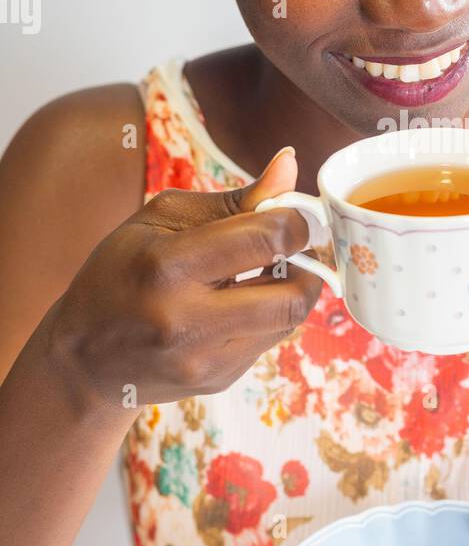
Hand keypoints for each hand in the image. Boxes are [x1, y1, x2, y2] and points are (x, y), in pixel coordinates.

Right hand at [46, 147, 322, 413]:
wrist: (83, 357)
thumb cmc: (121, 273)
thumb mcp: (161, 219)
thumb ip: (233, 199)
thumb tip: (289, 165)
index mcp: (168, 267)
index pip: (265, 239)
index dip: (295, 222)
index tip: (295, 215)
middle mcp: (187, 321)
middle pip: (292, 295)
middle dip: (307, 265)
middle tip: (293, 249)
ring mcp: (204, 360)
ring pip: (288, 322)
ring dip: (291, 291)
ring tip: (267, 273)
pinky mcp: (217, 381)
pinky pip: (269, 343)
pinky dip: (268, 317)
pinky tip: (240, 304)